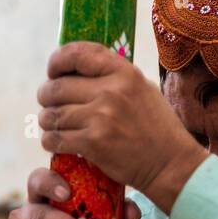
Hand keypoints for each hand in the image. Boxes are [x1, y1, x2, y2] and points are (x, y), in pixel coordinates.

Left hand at [37, 41, 207, 211]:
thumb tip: (80, 70)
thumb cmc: (158, 128)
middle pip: (57, 87)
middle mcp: (110, 91)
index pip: (77, 54)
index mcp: (123, 73)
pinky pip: (56, 138)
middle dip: (46, 96)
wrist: (171, 164)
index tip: (53, 72)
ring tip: (53, 126)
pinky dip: (50, 141)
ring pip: (52, 114)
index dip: (57, 61)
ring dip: (47, 121)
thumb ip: (114, 77)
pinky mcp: (93, 143)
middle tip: (49, 105)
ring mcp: (100, 117)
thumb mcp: (143, 89)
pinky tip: (56, 143)